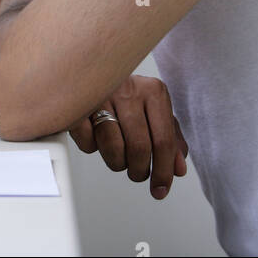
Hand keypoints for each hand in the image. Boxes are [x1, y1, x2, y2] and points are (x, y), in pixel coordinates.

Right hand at [68, 74, 188, 198]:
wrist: (94, 68)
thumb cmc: (130, 96)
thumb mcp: (156, 112)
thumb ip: (171, 139)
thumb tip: (178, 170)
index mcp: (154, 91)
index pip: (164, 141)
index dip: (163, 172)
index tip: (160, 189)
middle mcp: (129, 88)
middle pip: (140, 148)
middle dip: (139, 171)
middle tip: (137, 172)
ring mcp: (102, 94)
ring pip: (113, 148)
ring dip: (117, 163)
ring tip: (118, 156)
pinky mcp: (78, 103)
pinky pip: (88, 142)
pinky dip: (92, 147)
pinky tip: (96, 137)